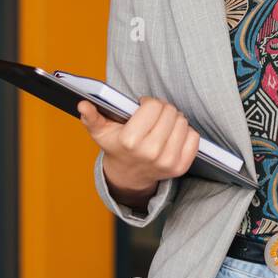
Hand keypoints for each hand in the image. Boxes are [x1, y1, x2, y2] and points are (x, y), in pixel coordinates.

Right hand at [78, 94, 200, 190]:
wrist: (129, 174)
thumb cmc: (116, 146)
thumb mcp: (101, 131)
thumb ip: (91, 117)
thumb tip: (83, 104)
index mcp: (130, 141)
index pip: (153, 106)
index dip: (148, 102)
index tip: (142, 106)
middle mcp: (150, 153)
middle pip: (170, 112)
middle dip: (162, 109)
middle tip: (153, 115)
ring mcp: (166, 162)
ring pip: (183, 122)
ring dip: (174, 119)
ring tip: (162, 124)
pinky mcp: (180, 167)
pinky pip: (194, 137)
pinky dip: (186, 132)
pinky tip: (172, 135)